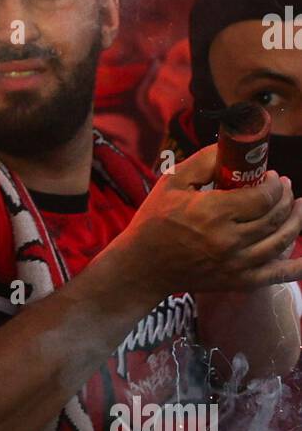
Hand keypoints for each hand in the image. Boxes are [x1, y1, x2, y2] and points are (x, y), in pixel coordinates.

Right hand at [119, 146, 301, 296]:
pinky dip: (298, 265)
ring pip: (282, 241)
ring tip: (297, 207)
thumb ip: (204, 161)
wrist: (144, 266)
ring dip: (296, 221)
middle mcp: (229, 241)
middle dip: (286, 198)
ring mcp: (236, 264)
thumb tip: (233, 149)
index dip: (275, 184)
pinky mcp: (238, 282)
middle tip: (285, 187)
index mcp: (213, 213)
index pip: (263, 197)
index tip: (272, 176)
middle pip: (276, 217)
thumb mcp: (173, 182)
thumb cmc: (156, 220)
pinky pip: (277, 275)